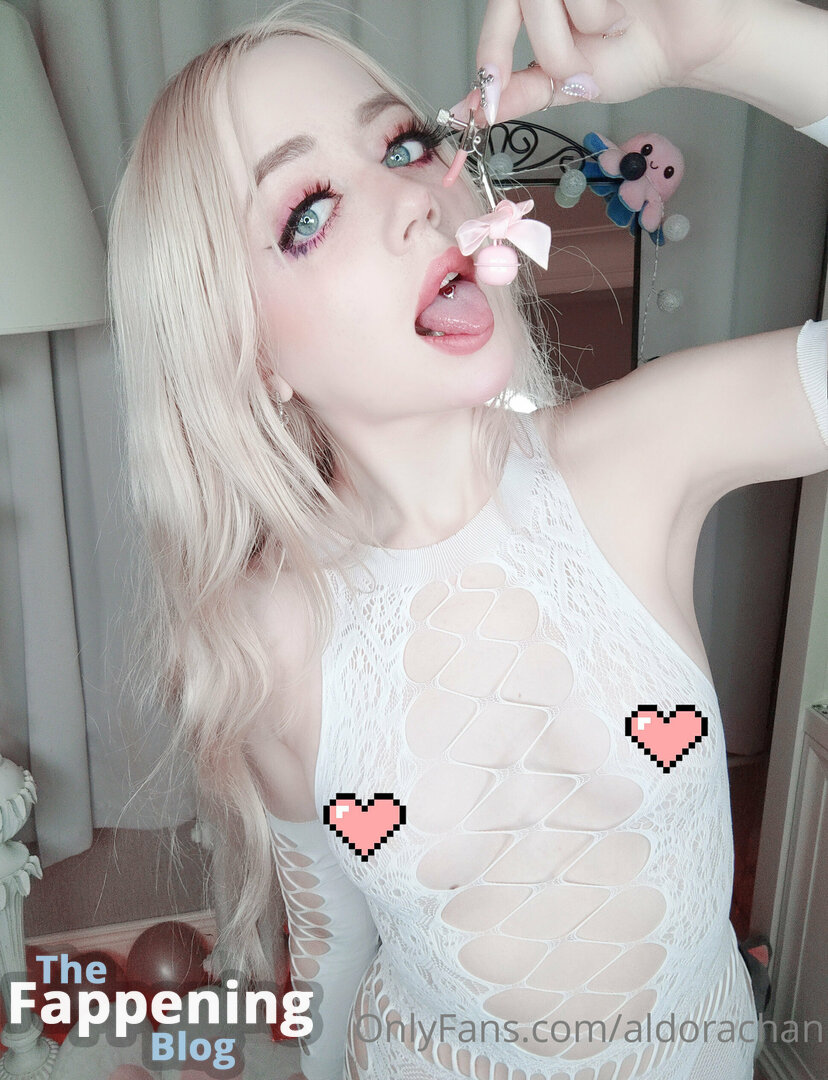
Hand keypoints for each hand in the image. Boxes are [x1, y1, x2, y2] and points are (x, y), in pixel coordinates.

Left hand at [462, 0, 759, 121]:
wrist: (689, 45)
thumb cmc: (633, 53)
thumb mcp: (566, 85)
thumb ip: (521, 91)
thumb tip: (472, 111)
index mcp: (536, 1)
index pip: (498, 14)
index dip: (489, 51)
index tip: (490, 94)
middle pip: (522, 2)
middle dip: (551, 50)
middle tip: (579, 75)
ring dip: (585, 29)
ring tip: (615, 28)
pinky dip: (605, 12)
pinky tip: (628, 9)